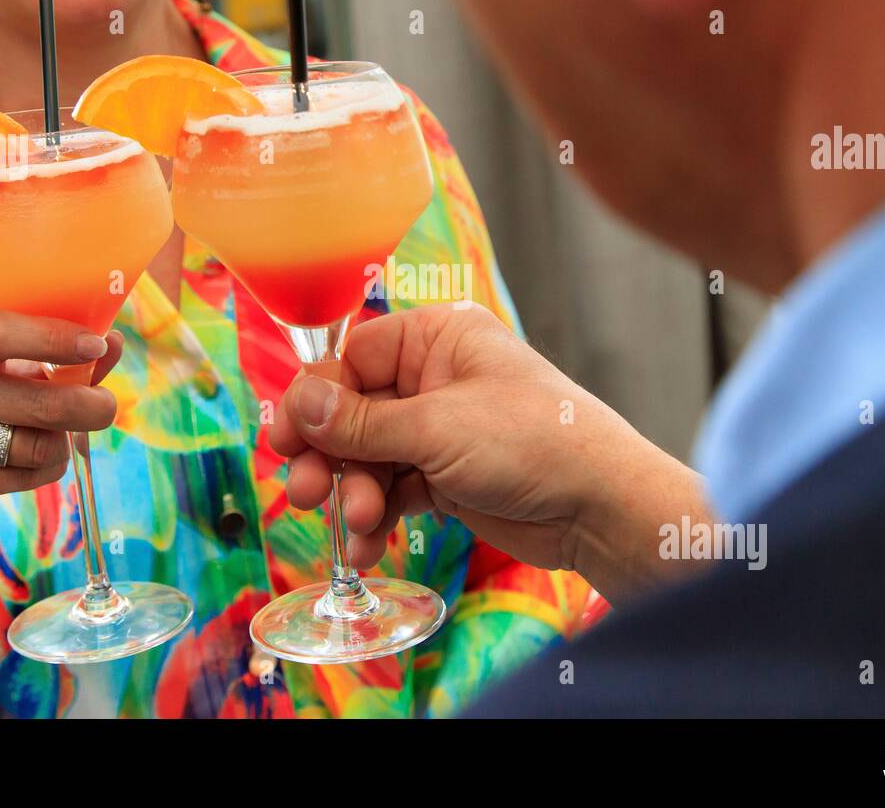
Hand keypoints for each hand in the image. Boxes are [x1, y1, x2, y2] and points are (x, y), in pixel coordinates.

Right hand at [0, 311, 122, 552]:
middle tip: (105, 408)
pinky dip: (43, 472)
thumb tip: (113, 342)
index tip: (96, 345)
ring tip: (49, 440)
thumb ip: (51, 360)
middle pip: (40, 403)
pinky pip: (24, 478)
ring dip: (60, 446)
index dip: (52, 338)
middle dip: (88, 408)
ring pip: (38, 446)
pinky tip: (29, 465)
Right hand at [269, 304, 711, 602]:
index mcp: (437, 338)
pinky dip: (378, 517)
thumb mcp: (435, 428)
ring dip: (355, 493)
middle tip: (306, 492)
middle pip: (354, 411)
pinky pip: (395, 490)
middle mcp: (435, 378)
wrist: (600, 507)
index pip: (352, 359)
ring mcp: (442, 430)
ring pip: (370, 457)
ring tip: (358, 524)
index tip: (284, 440)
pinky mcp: (448, 477)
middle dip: (330, 455)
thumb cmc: (531, 442)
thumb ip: (359, 422)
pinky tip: (367, 547)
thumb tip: (294, 401)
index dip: (314, 400)